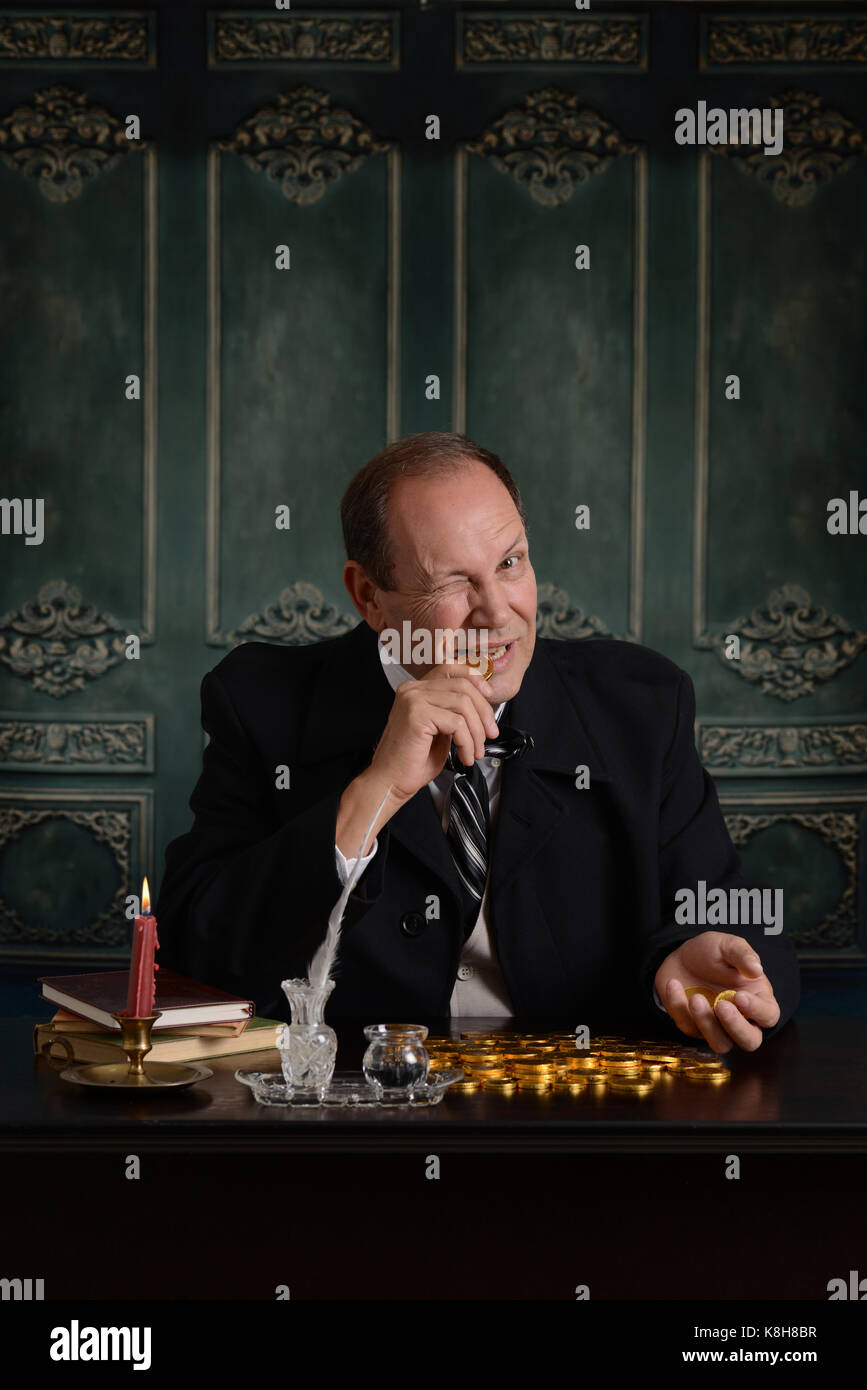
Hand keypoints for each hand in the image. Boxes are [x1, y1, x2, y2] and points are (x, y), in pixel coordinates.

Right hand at [368, 662, 499, 801]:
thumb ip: (453, 714)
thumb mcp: (439, 731)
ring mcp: (413, 700)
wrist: (389, 782)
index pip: (450, 669)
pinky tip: (464, 756)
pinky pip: (457, 723)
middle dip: (483, 711)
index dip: (475, 679)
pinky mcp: (417, 715)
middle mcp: (412, 690)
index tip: (489, 696)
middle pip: (462, 686)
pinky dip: (467, 742)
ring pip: (463, 704)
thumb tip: (481, 708)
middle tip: (490, 733)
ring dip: (476, 732)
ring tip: (475, 751)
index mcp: (415, 691)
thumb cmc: (411, 762)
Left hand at [655, 931, 780, 1052]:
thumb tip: (757, 969)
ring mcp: (717, 1026)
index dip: (757, 1010)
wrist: (682, 956)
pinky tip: (674, 985)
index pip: (768, 1015)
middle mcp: (742, 1018)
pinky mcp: (694, 1027)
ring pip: (721, 1044)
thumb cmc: (712, 952)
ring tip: (695, 998)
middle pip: (750, 1041)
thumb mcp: (727, 945)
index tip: (739, 996)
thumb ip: (742, 954)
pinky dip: (679, 1007)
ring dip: (708, 1025)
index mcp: (757, 998)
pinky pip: (688, 1027)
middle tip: (721, 1005)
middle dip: (736, 1027)